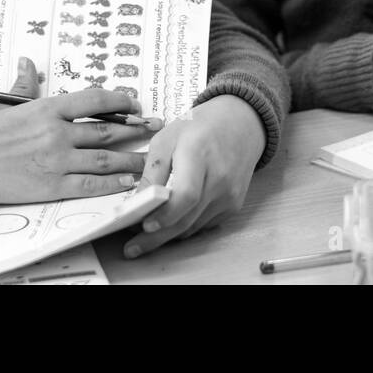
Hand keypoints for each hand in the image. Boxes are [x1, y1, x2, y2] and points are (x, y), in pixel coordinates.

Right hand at [0, 58, 148, 202]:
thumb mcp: (6, 104)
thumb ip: (24, 84)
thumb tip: (27, 62)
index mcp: (47, 108)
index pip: (94, 100)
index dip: (120, 100)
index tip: (135, 103)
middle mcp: (56, 132)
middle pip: (106, 130)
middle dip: (135, 129)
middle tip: (156, 128)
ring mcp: (56, 160)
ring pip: (104, 158)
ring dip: (131, 159)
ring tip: (151, 160)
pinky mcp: (51, 186)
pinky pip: (89, 184)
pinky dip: (112, 183)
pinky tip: (128, 182)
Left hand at [122, 94, 265, 258]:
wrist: (240, 123)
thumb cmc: (200, 127)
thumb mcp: (167, 137)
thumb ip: (153, 170)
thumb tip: (135, 202)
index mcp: (199, 154)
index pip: (187, 193)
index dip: (166, 213)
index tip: (144, 224)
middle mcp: (219, 178)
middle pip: (187, 217)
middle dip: (157, 237)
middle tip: (131, 249)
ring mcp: (230, 195)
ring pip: (193, 226)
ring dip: (168, 235)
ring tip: (142, 239)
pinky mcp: (233, 205)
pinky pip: (203, 224)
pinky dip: (184, 227)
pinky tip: (168, 226)